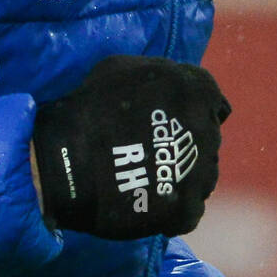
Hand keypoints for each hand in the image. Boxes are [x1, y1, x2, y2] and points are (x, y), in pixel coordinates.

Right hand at [31, 55, 229, 239]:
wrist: (65, 162)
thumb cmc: (91, 108)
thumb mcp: (124, 67)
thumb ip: (162, 72)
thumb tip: (177, 83)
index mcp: (196, 92)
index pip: (211, 102)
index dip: (190, 111)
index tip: (169, 121)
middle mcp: (207, 130)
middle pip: (206, 138)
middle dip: (185, 142)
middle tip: (150, 149)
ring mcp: (199, 173)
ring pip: (202, 174)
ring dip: (182, 175)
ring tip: (148, 177)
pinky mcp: (186, 208)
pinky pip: (190, 208)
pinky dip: (173, 207)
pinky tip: (148, 201)